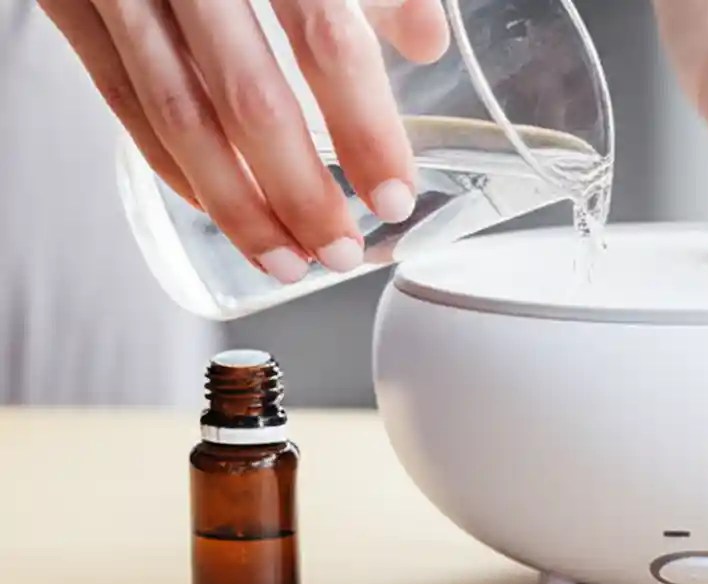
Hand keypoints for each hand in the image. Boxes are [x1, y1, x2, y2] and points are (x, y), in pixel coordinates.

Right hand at [40, 0, 448, 282]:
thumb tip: (426, 44)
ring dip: (237, 204)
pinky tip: (216, 208)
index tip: (394, 192)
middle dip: (301, 191)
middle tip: (342, 250)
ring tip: (285, 261)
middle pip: (250, 97)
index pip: (327, 40)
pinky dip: (171, 164)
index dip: (364, 126)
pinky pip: (124, 99)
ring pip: (180, 115)